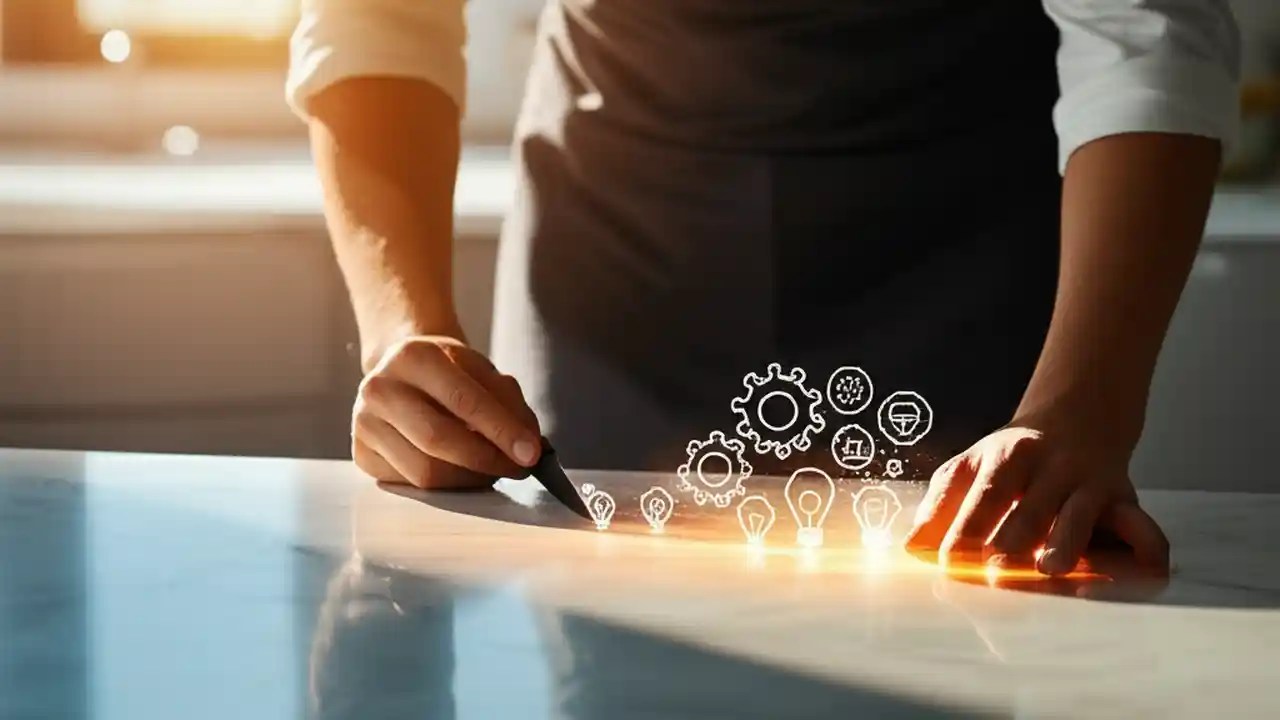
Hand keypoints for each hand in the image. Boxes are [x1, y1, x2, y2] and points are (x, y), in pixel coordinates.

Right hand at [351, 335, 541, 488]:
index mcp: (412, 356)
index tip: (530, 453)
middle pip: (439, 440)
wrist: (402, 370)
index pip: (463, 399)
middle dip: (487, 460)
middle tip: (518, 468)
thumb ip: (508, 402)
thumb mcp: (481, 370)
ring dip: (470, 478)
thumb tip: (530, 445)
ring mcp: (364, 424)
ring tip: (492, 469)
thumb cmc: (448, 372)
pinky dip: (446, 485)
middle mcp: (379, 388)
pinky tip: (460, 470)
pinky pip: (411, 485)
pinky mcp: (362, 454)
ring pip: (425, 472)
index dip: (501, 430)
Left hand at [905, 413, 1168, 575]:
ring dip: (1065, 542)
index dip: (966, 528)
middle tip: (992, 572)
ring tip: (1049, 568)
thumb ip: (939, 506)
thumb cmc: (1012, 456)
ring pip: (1080, 516)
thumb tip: (910, 548)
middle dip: (1012, 539)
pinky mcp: (1124, 503)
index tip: (947, 560)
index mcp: (1007, 457)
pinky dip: (1145, 551)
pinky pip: (1143, 529)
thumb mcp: (968, 467)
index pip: (984, 494)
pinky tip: (1138, 576)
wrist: (1079, 415)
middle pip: (1030, 507)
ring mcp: (1090, 485)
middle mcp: (1052, 468)